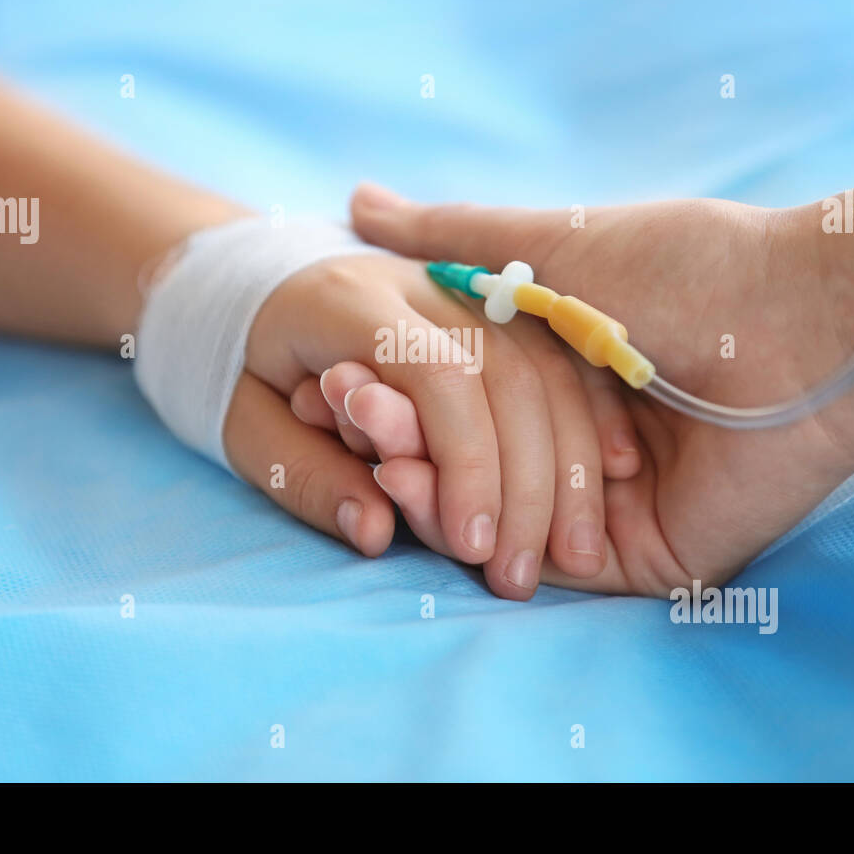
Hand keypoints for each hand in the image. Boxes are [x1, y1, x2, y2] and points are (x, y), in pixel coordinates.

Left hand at [222, 251, 642, 598]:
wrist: (244, 277)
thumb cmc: (237, 363)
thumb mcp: (241, 425)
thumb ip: (302, 474)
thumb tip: (377, 533)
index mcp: (350, 302)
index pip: (437, 375)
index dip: (466, 464)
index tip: (474, 546)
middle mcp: (421, 284)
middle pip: (509, 373)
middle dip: (529, 483)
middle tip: (525, 576)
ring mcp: (465, 287)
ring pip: (548, 364)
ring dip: (573, 461)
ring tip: (580, 552)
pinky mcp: (495, 303)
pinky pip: (562, 354)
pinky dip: (591, 416)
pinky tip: (615, 474)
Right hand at [347, 185, 853, 593]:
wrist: (796, 327)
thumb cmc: (684, 271)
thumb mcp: (548, 244)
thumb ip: (454, 236)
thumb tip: (357, 198)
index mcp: (574, 372)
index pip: (465, 399)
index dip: (402, 390)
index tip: (339, 375)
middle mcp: (589, 441)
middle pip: (475, 463)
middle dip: (406, 442)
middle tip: (344, 416)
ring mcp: (613, 506)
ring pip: (497, 517)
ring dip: (429, 489)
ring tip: (376, 456)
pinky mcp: (642, 558)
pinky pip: (543, 560)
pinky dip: (477, 532)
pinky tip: (420, 497)